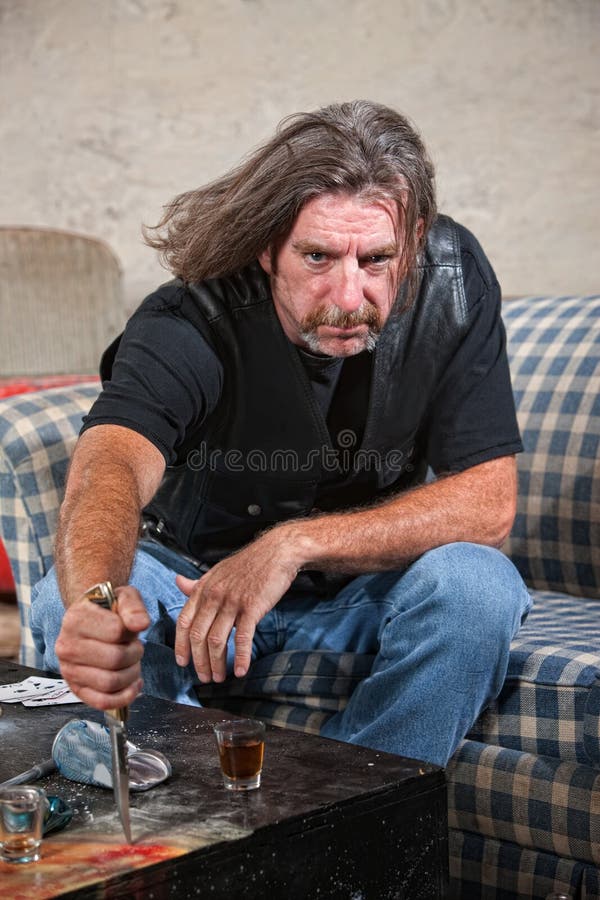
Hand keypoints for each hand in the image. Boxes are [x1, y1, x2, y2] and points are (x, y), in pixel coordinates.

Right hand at [55, 586, 150, 709]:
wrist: (91, 622)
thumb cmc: (109, 610)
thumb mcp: (123, 596)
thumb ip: (133, 606)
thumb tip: (141, 624)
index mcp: (75, 619)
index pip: (115, 631)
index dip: (131, 632)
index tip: (129, 629)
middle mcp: (66, 646)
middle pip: (115, 659)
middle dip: (135, 654)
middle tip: (134, 647)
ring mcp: (69, 670)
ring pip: (110, 682)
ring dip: (132, 674)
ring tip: (132, 663)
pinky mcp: (77, 690)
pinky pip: (102, 702)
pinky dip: (125, 696)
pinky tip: (133, 684)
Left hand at [174, 531, 297, 683]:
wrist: (277, 552)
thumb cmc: (248, 563)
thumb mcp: (218, 571)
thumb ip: (197, 583)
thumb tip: (178, 582)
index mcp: (203, 588)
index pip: (184, 621)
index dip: (181, 645)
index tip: (182, 662)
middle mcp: (214, 596)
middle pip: (198, 635)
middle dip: (199, 661)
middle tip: (204, 677)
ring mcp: (232, 602)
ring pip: (217, 640)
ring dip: (217, 664)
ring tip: (220, 677)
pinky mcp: (252, 607)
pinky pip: (242, 638)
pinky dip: (241, 657)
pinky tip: (241, 670)